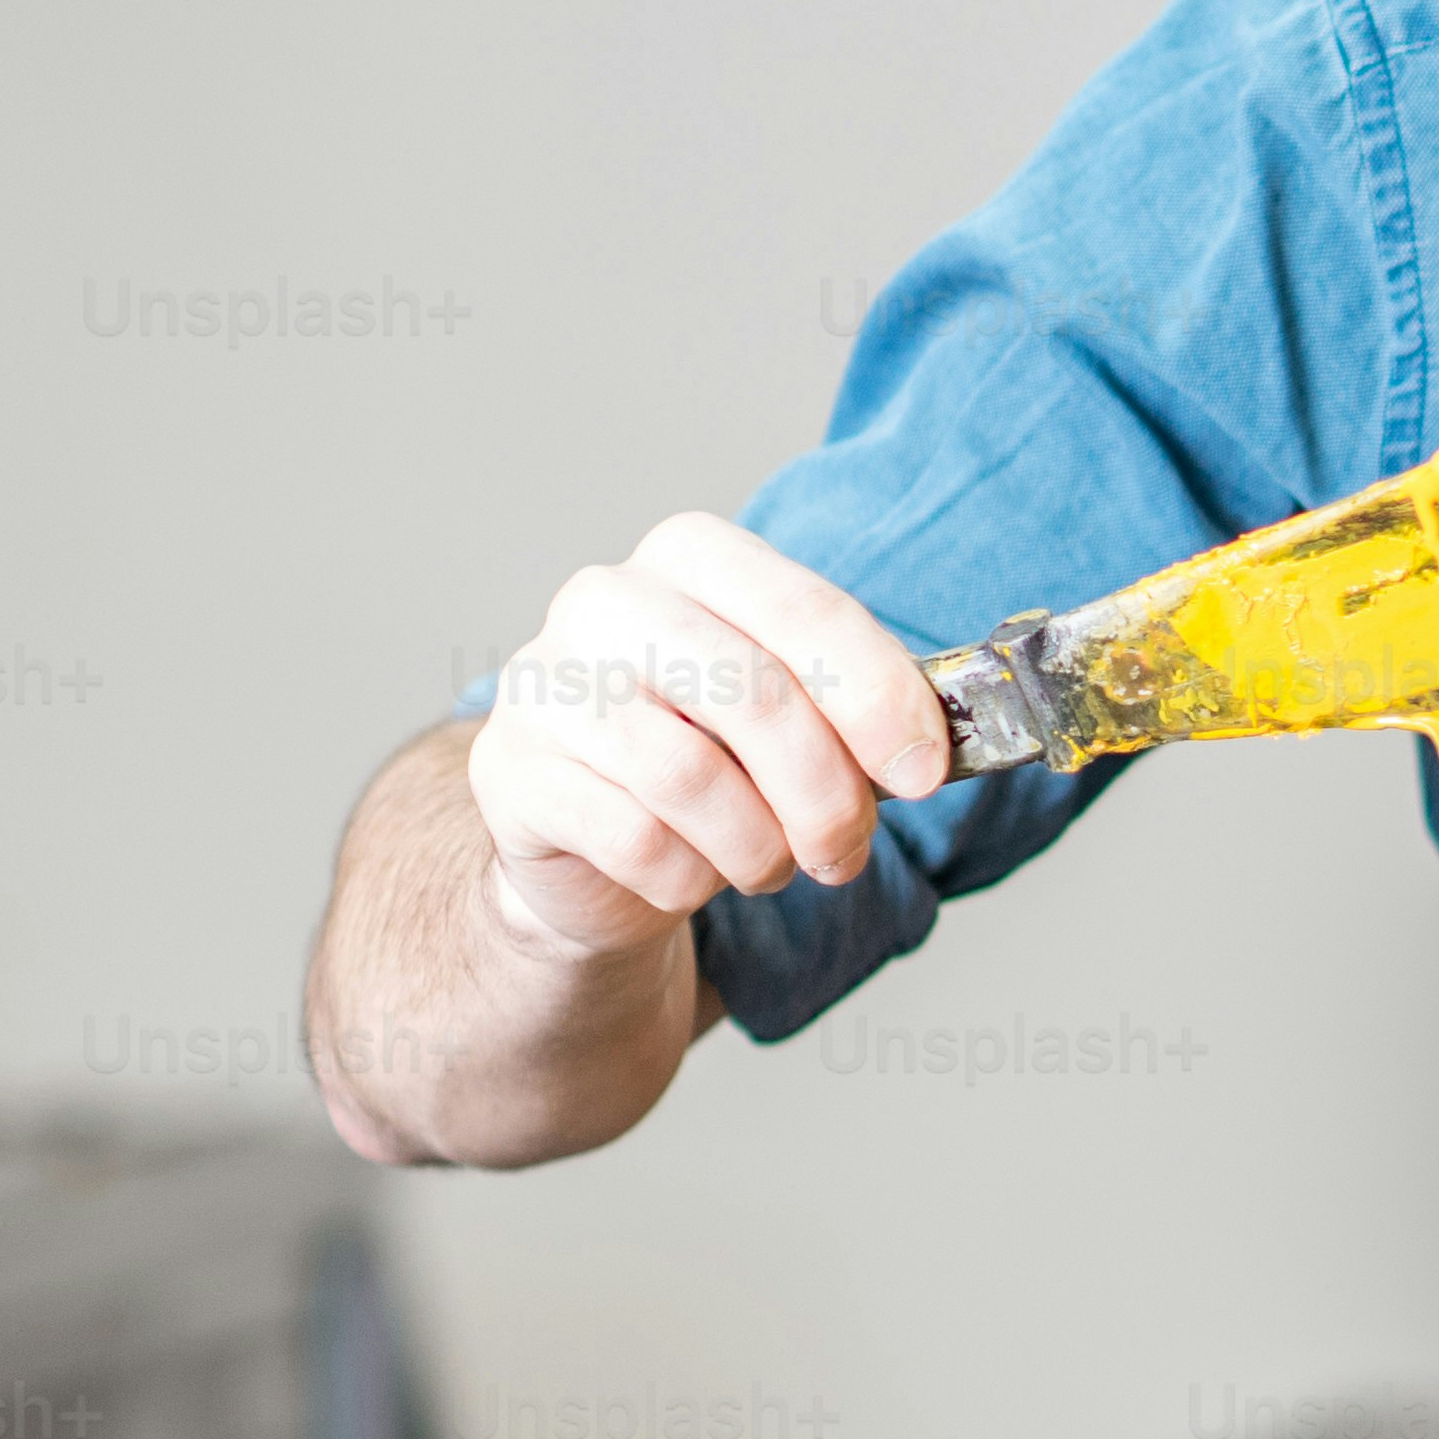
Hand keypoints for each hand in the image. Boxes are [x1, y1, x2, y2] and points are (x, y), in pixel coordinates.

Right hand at [463, 516, 959, 957]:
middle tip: (848, 850)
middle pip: (752, 694)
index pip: (804, 608)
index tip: (923, 770)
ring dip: (758, 847)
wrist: (591, 845)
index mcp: (692, 558)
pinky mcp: (509, 772)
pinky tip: (692, 874)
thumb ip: (852, 712)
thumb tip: (928, 753)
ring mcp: (544, 682)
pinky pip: (634, 839)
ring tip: (770, 865)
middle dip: (825, 792)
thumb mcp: (789, 714)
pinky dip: (689, 879)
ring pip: (689, 776)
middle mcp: (607, 600)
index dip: (877, 695)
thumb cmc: (710, 759)